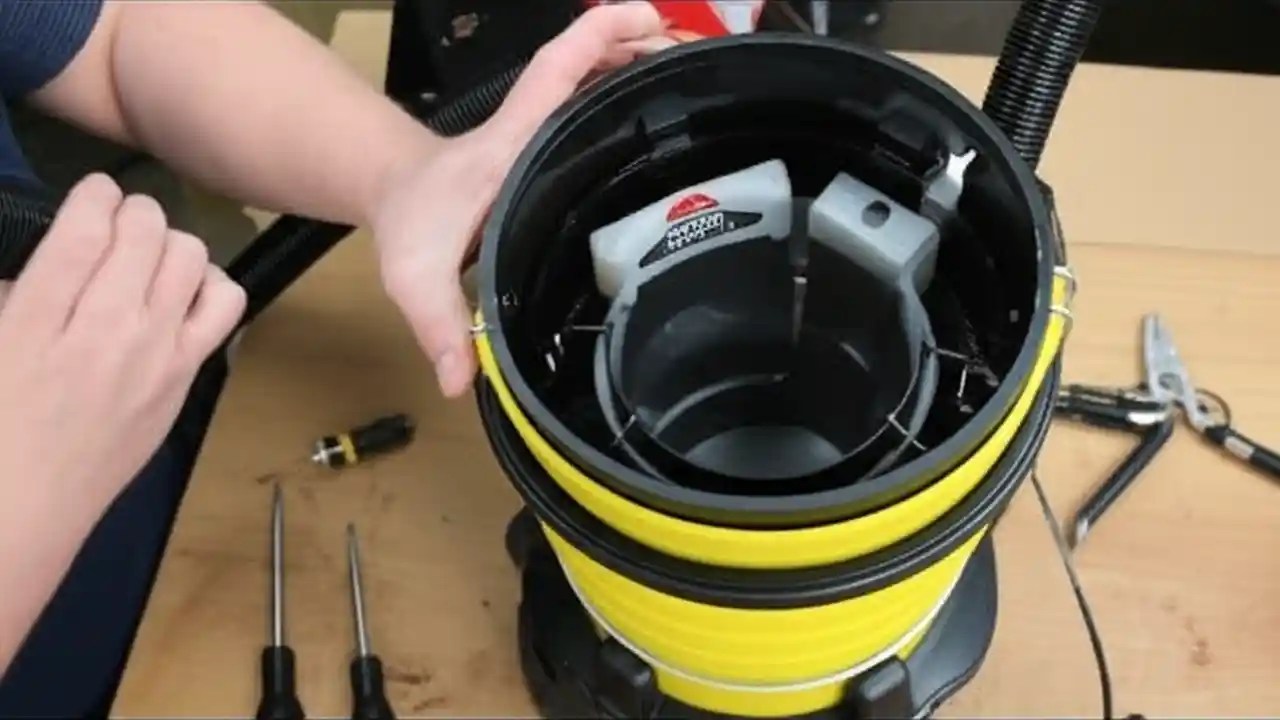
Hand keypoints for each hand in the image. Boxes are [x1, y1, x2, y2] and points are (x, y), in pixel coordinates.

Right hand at [0, 174, 244, 515]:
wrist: (23, 510)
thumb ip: (11, 294)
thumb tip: (47, 258)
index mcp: (36, 322)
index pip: (86, 229)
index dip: (94, 194)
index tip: (93, 192)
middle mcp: (106, 331)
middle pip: (146, 232)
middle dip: (132, 210)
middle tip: (117, 222)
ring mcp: (156, 355)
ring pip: (190, 258)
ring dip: (170, 240)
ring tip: (148, 255)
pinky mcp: (185, 377)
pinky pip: (225, 306)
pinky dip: (210, 283)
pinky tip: (183, 292)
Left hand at [371, 2, 673, 396]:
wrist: (391, 196)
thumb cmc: (409, 227)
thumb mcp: (416, 280)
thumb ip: (439, 329)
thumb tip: (463, 383)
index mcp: (512, 141)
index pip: (559, 69)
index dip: (604, 36)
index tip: (654, 21)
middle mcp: (530, 124)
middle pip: (590, 60)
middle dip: (643, 43)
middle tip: (700, 53)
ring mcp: (538, 128)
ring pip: (594, 75)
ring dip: (638, 62)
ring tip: (696, 70)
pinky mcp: (543, 141)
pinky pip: (589, 100)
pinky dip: (623, 89)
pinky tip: (657, 108)